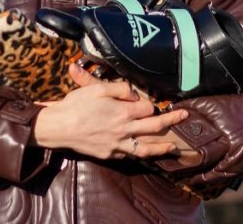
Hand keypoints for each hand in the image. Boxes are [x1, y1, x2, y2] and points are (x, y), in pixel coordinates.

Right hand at [72, 66, 201, 165]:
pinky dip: (140, 154)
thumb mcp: (96, 88)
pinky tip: (145, 152)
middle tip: (184, 116)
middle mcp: (124, 130)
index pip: (146, 108)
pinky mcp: (109, 154)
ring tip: (173, 147)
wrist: (58, 127)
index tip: (146, 102)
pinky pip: (129, 154)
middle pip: (154, 127)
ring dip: (162, 147)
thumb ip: (119, 89)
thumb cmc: (76, 105)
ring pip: (146, 148)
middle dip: (171, 120)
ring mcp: (117, 145)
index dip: (149, 104)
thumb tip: (133, 93)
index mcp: (122, 112)